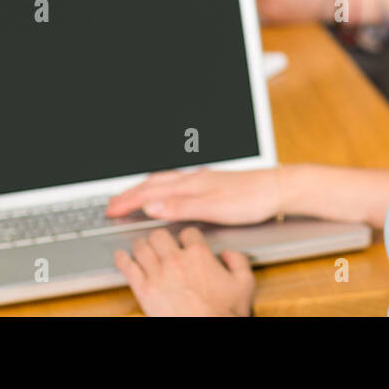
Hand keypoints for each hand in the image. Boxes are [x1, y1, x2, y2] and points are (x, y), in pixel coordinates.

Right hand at [105, 166, 281, 226]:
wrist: (277, 190)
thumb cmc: (250, 199)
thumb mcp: (213, 208)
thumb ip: (180, 207)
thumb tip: (150, 206)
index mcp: (191, 184)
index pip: (150, 192)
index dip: (128, 201)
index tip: (111, 210)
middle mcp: (194, 179)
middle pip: (154, 184)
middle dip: (130, 194)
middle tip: (112, 204)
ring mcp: (203, 179)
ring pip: (165, 182)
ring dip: (145, 189)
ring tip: (132, 196)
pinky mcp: (212, 183)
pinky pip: (177, 183)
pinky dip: (163, 188)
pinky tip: (168, 192)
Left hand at [115, 226, 254, 315]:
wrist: (207, 332)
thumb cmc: (224, 314)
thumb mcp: (244, 284)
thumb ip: (238, 262)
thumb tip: (228, 253)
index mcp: (199, 255)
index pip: (188, 232)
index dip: (186, 236)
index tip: (184, 241)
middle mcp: (176, 260)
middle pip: (160, 235)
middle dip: (160, 237)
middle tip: (159, 242)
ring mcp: (158, 273)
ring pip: (141, 246)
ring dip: (141, 245)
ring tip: (140, 246)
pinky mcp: (144, 289)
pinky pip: (127, 267)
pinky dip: (122, 259)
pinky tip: (121, 256)